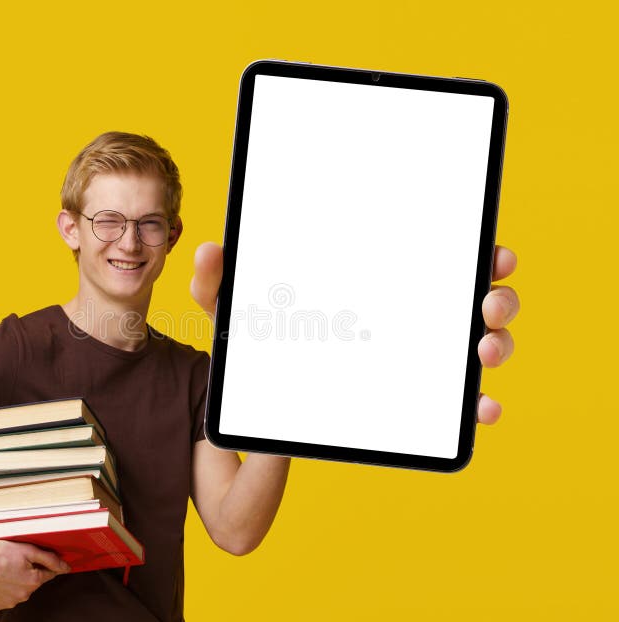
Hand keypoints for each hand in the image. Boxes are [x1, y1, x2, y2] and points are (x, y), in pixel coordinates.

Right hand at [0, 539, 69, 610]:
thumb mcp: (29, 551)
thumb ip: (50, 559)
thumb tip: (65, 567)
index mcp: (33, 581)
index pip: (49, 574)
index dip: (44, 565)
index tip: (36, 560)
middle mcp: (23, 595)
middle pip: (34, 582)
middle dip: (29, 572)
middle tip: (16, 561)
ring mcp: (10, 601)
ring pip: (20, 590)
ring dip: (17, 581)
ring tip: (6, 569)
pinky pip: (7, 596)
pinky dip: (6, 588)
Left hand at [190, 242, 519, 425]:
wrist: (258, 409)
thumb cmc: (257, 348)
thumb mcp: (238, 318)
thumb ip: (218, 287)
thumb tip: (209, 249)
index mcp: (378, 285)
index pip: (436, 257)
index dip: (473, 252)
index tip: (491, 252)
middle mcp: (408, 319)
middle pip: (470, 298)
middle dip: (496, 296)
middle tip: (488, 301)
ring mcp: (417, 361)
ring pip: (479, 345)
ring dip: (497, 343)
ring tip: (484, 348)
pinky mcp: (416, 404)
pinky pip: (458, 402)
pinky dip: (479, 403)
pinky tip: (483, 408)